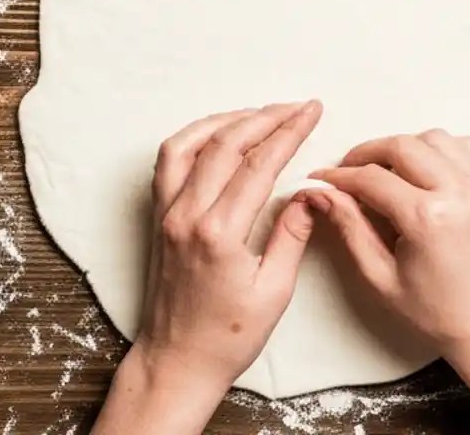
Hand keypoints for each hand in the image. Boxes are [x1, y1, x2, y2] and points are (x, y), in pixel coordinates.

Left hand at [93, 101, 322, 434]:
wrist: (176, 362)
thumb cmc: (226, 337)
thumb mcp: (274, 292)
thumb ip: (292, 236)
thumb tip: (310, 193)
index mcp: (219, 233)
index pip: (259, 164)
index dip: (289, 131)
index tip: (311, 111)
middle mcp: (186, 215)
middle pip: (226, 144)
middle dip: (265, 117)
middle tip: (296, 106)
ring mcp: (166, 214)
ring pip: (189, 144)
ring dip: (226, 120)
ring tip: (259, 113)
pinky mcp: (158, 218)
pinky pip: (169, 161)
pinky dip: (194, 137)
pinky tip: (217, 134)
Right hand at [305, 129, 469, 355]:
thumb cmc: (439, 314)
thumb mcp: (381, 278)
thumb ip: (350, 229)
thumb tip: (321, 194)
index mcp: (427, 218)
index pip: (371, 178)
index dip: (339, 176)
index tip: (320, 179)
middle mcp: (458, 193)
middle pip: (401, 145)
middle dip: (366, 154)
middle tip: (347, 173)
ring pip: (434, 138)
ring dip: (404, 147)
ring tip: (386, 172)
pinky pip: (465, 147)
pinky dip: (440, 149)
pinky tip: (424, 171)